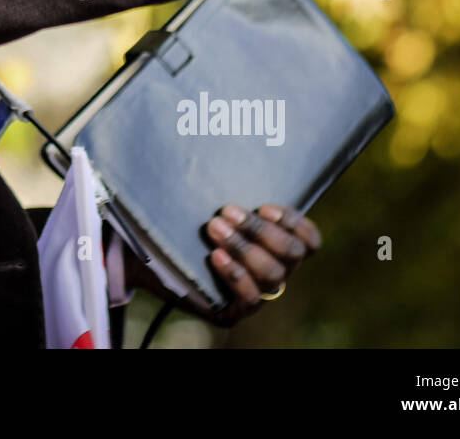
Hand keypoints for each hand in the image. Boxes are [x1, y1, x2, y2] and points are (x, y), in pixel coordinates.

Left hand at [121, 203, 320, 326]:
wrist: (150, 255)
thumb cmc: (185, 221)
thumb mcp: (207, 201)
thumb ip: (225, 190)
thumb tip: (224, 149)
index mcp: (277, 243)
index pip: (309, 240)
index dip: (295, 222)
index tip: (264, 206)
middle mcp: (275, 269)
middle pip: (292, 254)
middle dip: (260, 230)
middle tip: (227, 212)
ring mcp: (258, 292)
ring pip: (273, 274)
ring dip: (244, 247)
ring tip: (215, 228)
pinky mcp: (236, 310)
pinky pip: (250, 298)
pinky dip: (236, 274)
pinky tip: (217, 257)